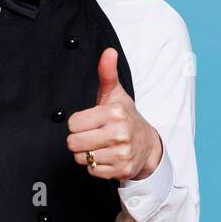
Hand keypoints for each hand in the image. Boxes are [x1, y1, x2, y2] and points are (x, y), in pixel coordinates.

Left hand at [66, 47, 162, 181]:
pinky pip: (91, 170)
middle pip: (73, 142)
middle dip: (78, 140)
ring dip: (86, 153)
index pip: (73, 123)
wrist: (147, 145)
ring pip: (81, 158)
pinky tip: (105, 156)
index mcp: (115, 113)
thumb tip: (108, 51)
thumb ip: (107, 73)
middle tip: (91, 135)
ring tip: (99, 145)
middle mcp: (119, 133)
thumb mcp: (115, 94)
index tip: (89, 121)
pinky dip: (94, 165)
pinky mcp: (121, 170)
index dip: (77, 123)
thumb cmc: (125, 117)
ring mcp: (121, 154)